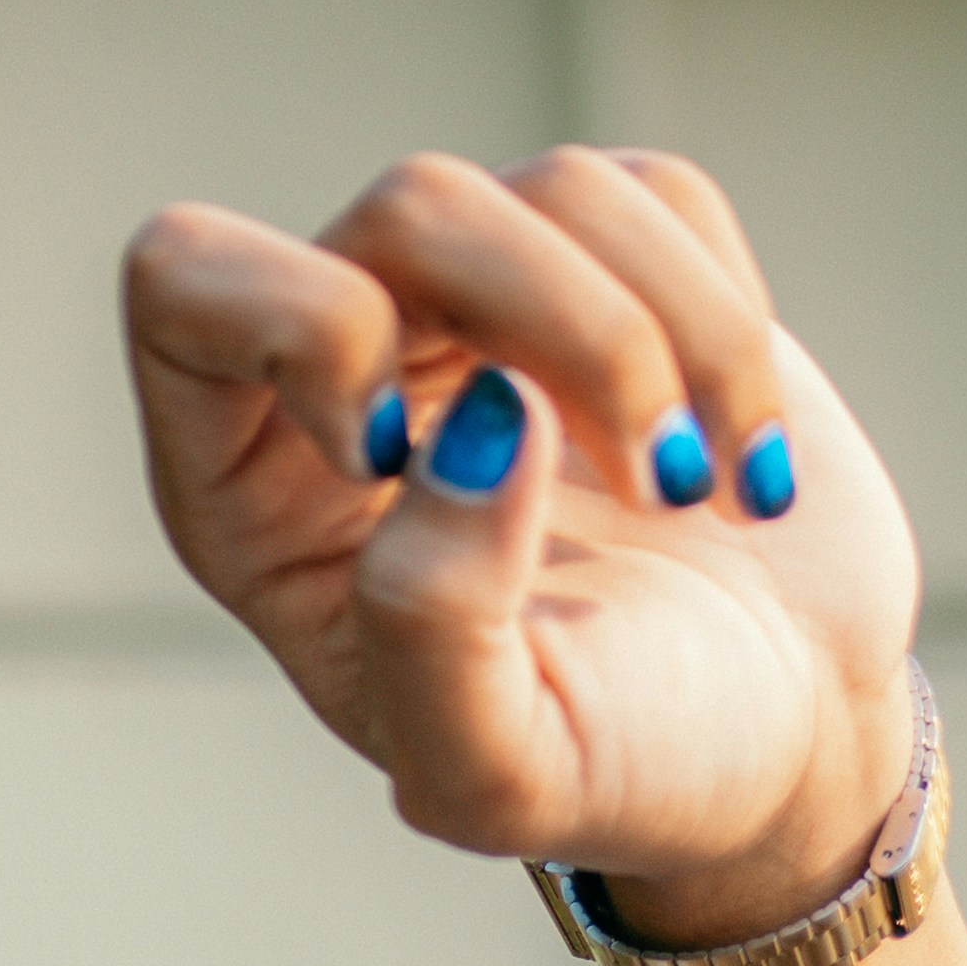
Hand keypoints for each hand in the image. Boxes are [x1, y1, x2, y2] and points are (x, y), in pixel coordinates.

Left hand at [123, 148, 918, 944]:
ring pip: (556, 195)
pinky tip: (738, 456)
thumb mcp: (497, 770)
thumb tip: (481, 421)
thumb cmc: (615, 770)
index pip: (183, 284)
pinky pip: (661, 196)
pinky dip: (729, 324)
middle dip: (557, 327)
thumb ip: (435, 624)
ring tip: (706, 495)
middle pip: (409, 210)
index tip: (399, 451)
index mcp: (255, 493)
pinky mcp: (611, 261)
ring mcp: (482, 304)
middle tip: (656, 487)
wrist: (782, 739)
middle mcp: (352, 373)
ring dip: (670, 346)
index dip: (302, 325)